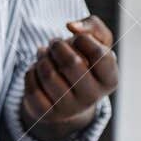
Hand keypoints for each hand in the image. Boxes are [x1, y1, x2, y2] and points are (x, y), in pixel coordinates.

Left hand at [20, 16, 117, 140]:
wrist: (67, 97)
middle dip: (58, 46)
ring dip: (42, 58)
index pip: (100, 55)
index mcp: (110, 80)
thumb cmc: (85, 62)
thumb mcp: (98, 44)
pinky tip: (36, 70)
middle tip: (54, 43)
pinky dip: (30, 72)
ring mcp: (69, 109)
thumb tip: (72, 26)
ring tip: (44, 54)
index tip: (77, 39)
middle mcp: (92, 98)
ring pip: (48, 74)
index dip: (84, 40)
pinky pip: (32, 88)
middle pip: (71, 63)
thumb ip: (94, 27)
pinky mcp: (46, 114)